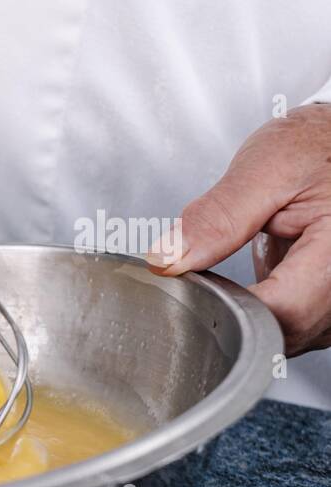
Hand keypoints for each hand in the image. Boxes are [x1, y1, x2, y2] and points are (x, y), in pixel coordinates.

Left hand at [148, 104, 330, 354]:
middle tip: (201, 281)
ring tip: (231, 280)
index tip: (189, 292)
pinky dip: (265, 315)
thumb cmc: (321, 148)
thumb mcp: (269, 166)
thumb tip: (170, 258)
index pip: (280, 313)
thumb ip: (219, 216)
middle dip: (232, 315)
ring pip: (288, 339)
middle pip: (283, 334)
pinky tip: (250, 290)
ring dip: (249, 318)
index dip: (227, 311)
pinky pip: (294, 330)